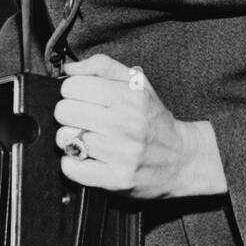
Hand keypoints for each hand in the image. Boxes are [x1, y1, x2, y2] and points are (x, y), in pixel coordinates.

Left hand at [54, 53, 227, 198]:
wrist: (182, 159)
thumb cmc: (154, 120)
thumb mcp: (136, 83)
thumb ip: (102, 66)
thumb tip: (70, 68)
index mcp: (130, 96)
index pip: (72, 86)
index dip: (73, 91)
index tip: (82, 98)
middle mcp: (126, 123)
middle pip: (64, 111)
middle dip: (69, 114)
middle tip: (83, 118)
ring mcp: (121, 153)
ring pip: (65, 139)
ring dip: (70, 139)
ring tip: (86, 138)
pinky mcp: (116, 179)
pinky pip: (71, 167)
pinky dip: (72, 163)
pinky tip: (86, 157)